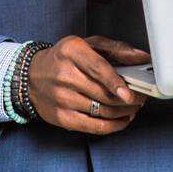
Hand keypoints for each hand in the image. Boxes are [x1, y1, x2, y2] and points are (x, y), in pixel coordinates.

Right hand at [27, 35, 149, 133]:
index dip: (116, 82)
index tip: (129, 93)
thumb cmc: (63, 59)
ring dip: (124, 112)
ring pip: (102, 111)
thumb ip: (116, 49)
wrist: (31, 76)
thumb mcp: (87, 45)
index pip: (97, 68)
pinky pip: (94, 127)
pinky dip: (113, 126)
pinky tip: (122, 119)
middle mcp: (65, 75)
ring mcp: (62, 98)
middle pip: (103, 93)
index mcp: (72, 52)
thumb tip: (141, 57)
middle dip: (129, 99)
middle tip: (141, 96)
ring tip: (133, 106)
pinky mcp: (62, 118)